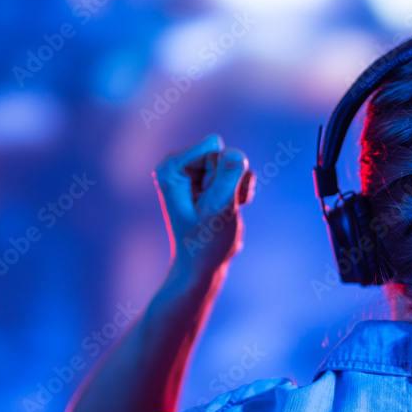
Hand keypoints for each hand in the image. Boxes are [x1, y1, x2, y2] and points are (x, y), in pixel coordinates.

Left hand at [154, 134, 254, 280]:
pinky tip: (230, 207)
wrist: (203, 263)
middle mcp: (178, 164)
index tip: (212, 198)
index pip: (214, 147)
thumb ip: (227, 178)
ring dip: (238, 186)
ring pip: (234, 162)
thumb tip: (235, 152)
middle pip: (223, 153)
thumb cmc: (206, 241)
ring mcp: (193, 170)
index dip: (222, 174)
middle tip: (219, 206)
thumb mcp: (218, 209)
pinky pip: (237, 170)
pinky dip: (240, 189)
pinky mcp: (207, 177)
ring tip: (225, 208)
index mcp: (171, 167)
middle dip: (230, 179)